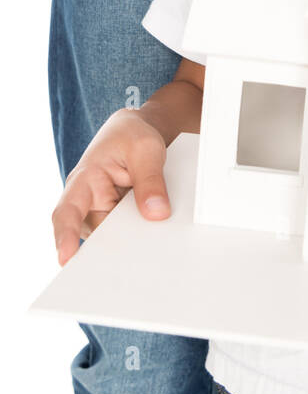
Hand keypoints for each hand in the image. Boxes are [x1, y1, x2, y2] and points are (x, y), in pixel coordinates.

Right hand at [52, 110, 170, 265]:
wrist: (135, 133)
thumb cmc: (132, 136)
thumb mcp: (146, 149)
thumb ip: (150, 181)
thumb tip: (156, 214)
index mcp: (84, 179)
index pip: (68, 211)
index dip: (65, 235)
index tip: (65, 258)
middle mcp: (86, 201)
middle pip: (95, 234)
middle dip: (111, 249)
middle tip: (132, 261)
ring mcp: (101, 212)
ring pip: (112, 239)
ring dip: (130, 243)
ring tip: (151, 243)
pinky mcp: (115, 219)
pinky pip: (125, 235)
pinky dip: (138, 238)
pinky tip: (153, 239)